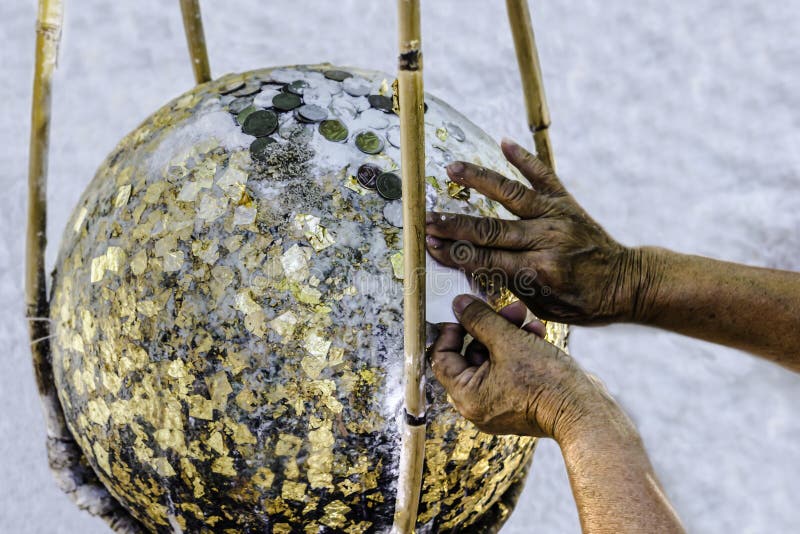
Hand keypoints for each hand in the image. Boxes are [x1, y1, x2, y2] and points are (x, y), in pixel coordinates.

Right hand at [425, 138, 644, 324]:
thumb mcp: (546, 309)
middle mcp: (548, 238)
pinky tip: (504, 143)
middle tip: (427, 217)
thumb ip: (512, 286)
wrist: (628, 282)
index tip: (430, 244)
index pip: (487, 259)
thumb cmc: (584, 302)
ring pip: (511, 194)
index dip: (455, 253)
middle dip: (455, 223)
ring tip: (452, 169)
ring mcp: (558, 216)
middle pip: (491, 228)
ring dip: (479, 180)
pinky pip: (543, 176)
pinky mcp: (567, 202)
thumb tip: (475, 266)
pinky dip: (524, 159)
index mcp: (541, 270)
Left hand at [430, 294, 609, 439]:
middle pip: (470, 356)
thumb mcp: (508, 341)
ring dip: (508, 334)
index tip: (465, 312)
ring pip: (492, 360)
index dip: (451, 330)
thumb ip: (479, 320)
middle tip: (508, 309)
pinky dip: (519, 350)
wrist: (585, 412)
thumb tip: (459, 305)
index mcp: (466, 396)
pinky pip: (508, 370)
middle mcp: (477, 405)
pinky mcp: (518, 402)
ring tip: (526, 318)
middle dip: (490, 327)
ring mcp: (498, 405)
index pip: (441, 358)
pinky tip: (536, 333)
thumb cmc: (545, 382)